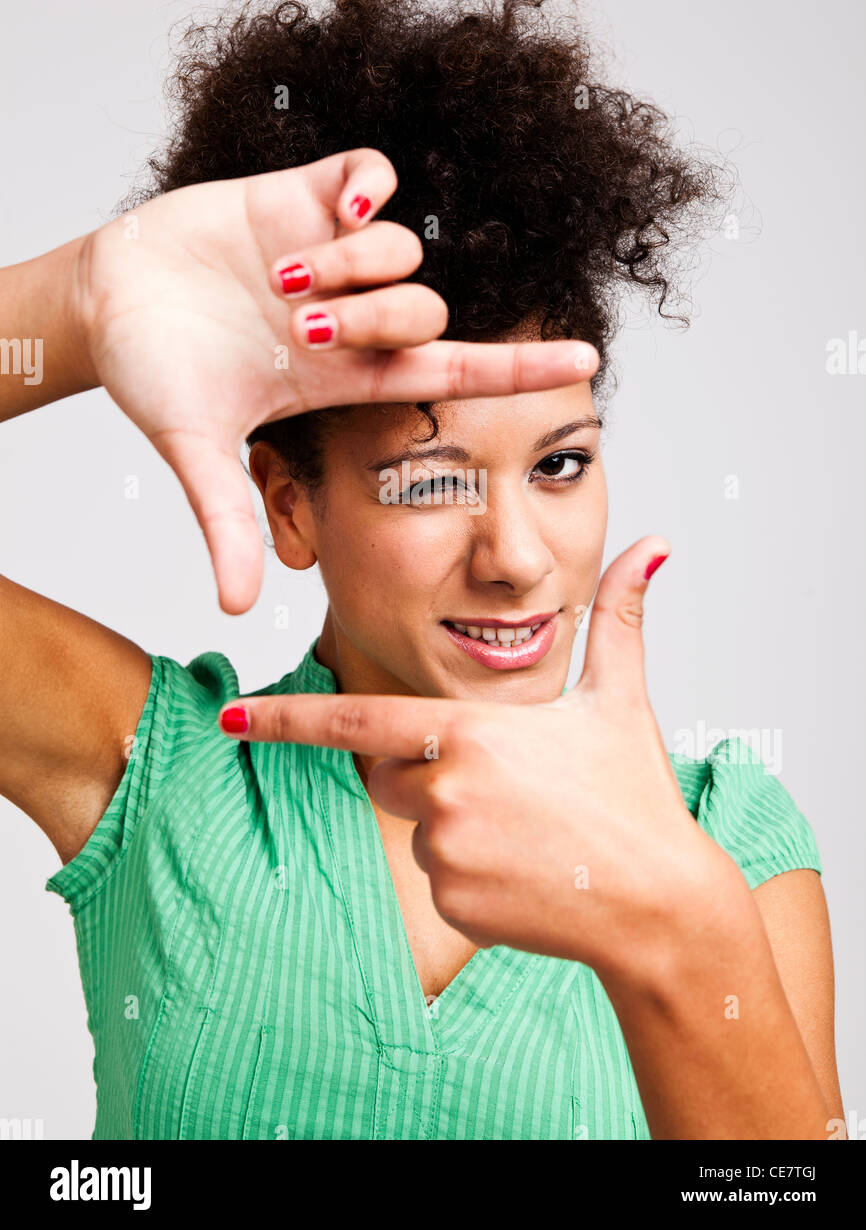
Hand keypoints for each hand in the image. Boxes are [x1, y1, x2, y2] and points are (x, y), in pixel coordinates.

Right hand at [76, 148, 597, 612]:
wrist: (104, 302)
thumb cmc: (152, 374)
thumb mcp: (194, 447)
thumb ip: (224, 519)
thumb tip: (236, 609)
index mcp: (343, 376)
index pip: (453, 372)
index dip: (521, 369)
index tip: (591, 363)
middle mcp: (353, 317)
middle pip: (424, 310)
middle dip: (375, 316)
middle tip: (299, 327)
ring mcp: (331, 255)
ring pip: (402, 248)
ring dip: (354, 264)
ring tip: (283, 280)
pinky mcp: (302, 196)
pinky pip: (372, 175)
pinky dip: (369, 182)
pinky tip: (339, 202)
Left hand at [218, 537, 745, 980]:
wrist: (659, 905)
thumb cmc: (635, 797)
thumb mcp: (619, 700)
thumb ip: (620, 618)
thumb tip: (653, 546)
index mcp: (468, 729)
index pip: (353, 718)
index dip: (283, 718)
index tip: (229, 717)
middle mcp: (444, 787)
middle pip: (391, 773)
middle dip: (430, 774)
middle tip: (510, 789)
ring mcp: (444, 849)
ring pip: (416, 827)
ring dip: (457, 827)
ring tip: (530, 834)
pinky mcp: (452, 903)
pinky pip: (437, 879)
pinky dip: (472, 878)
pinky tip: (527, 875)